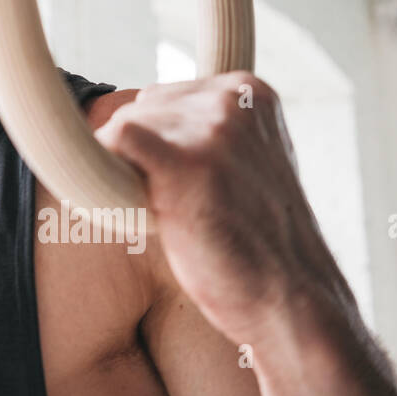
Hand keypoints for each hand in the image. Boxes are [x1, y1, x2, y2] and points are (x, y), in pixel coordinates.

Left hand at [93, 70, 346, 347]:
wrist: (291, 302)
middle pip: (141, 110)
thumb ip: (204, 132)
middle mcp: (233, 99)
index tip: (190, 185)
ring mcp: (210, 128)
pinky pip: (113, 140)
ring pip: (123, 128)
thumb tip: (130, 117)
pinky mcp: (182, 162)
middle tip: (185, 206)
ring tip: (175, 215)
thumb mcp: (246, 162)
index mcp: (250, 93)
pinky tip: (138, 206)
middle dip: (144, 158)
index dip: (157, 146)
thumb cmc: (258, 242)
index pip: (163, 98)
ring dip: (130, 174)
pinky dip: (104, 173)